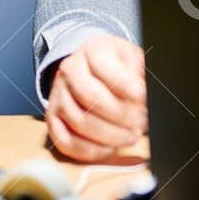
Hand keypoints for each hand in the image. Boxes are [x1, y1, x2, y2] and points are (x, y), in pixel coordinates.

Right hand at [45, 34, 147, 161]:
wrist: (91, 68)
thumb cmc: (117, 65)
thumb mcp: (133, 59)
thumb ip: (141, 71)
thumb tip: (146, 91)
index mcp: (92, 50)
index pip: (104, 66)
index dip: (126, 85)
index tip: (142, 97)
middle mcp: (69, 70)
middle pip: (92, 97)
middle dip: (122, 114)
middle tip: (142, 122)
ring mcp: (57, 94)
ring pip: (80, 122)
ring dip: (111, 135)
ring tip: (132, 136)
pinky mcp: (52, 118)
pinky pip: (66, 141)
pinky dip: (91, 150)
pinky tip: (111, 148)